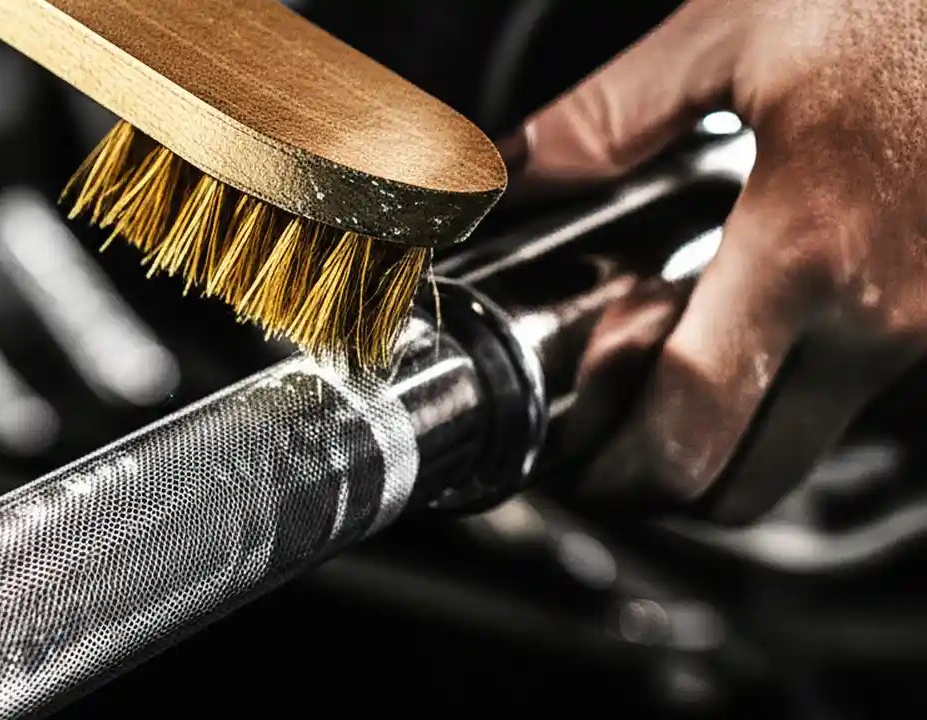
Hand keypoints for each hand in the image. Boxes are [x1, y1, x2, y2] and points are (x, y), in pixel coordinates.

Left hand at [505, 0, 926, 522]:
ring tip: (674, 352)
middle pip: (748, 482)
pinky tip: (757, 311)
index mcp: (802, 250)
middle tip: (610, 429)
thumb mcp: (730, 28)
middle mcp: (879, 313)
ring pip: (805, 443)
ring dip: (727, 431)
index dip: (616, 473)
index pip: (690, 432)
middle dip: (662, 478)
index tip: (577, 465)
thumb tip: (513, 165)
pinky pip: (857, 390)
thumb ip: (605, 117)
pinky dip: (792, 385)